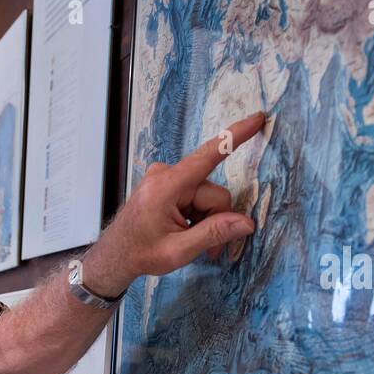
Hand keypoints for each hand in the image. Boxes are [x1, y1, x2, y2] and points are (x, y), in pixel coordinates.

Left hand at [83, 111, 265, 293]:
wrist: (116, 255)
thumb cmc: (141, 254)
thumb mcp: (179, 251)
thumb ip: (213, 234)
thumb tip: (246, 222)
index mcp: (165, 187)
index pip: (208, 156)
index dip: (236, 136)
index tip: (257, 118)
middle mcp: (165, 175)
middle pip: (213, 192)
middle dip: (215, 218)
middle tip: (207, 248)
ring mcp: (164, 176)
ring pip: (207, 195)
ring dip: (206, 219)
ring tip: (190, 240)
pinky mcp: (167, 181)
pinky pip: (196, 194)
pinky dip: (197, 214)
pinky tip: (186, 230)